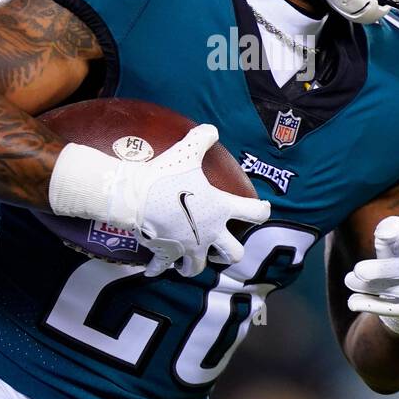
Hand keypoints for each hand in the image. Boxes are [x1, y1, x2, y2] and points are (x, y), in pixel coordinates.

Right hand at [48, 123, 269, 277]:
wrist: (135, 196)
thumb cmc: (165, 175)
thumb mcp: (187, 151)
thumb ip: (203, 138)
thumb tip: (212, 129)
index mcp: (220, 209)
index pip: (254, 213)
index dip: (262, 210)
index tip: (262, 209)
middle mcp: (209, 233)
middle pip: (233, 254)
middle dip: (230, 253)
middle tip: (222, 247)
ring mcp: (188, 247)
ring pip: (199, 267)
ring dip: (196, 265)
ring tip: (191, 260)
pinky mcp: (166, 254)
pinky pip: (162, 268)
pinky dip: (158, 269)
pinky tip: (154, 269)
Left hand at [344, 215, 398, 335]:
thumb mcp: (396, 234)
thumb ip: (390, 229)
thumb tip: (383, 232)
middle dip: (382, 271)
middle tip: (358, 270)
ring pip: (398, 292)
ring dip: (370, 287)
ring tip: (348, 279)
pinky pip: (392, 310)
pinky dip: (371, 305)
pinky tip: (352, 302)